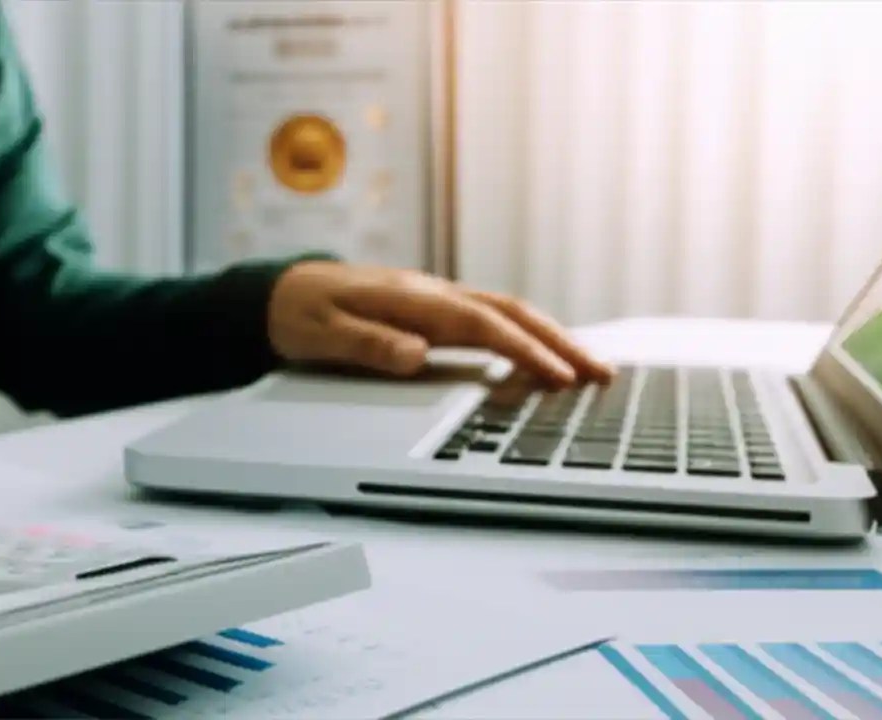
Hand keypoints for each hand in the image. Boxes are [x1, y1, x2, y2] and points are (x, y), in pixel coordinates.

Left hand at [268, 262, 612, 387]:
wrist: (279, 290)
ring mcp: (435, 299)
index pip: (481, 325)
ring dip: (549, 337)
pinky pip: (490, 319)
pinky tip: (540, 355)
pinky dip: (524, 335)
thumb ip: (368, 344)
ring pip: (505, 312)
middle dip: (559, 341)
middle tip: (601, 373)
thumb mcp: (321, 335)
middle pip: (509, 312)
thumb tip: (417, 354)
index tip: (558, 375)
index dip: (523, 350)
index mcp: (411, 300)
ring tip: (588, 367)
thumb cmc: (299, 313)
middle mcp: (431, 294)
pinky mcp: (432, 309)